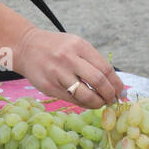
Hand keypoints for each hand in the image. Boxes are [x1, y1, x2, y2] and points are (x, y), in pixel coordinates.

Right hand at [11, 26, 126, 109]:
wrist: (26, 47)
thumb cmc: (57, 48)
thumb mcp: (75, 45)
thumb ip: (93, 61)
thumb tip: (113, 83)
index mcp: (79, 45)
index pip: (105, 68)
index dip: (116, 83)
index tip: (122, 92)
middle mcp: (68, 58)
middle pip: (98, 81)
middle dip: (109, 94)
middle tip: (113, 100)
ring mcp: (57, 73)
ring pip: (85, 94)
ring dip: (98, 102)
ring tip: (102, 103)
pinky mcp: (49, 87)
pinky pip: (72, 100)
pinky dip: (84, 104)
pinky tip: (89, 103)